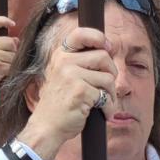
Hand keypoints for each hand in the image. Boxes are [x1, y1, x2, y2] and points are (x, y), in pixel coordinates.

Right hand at [0, 16, 17, 101]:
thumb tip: (17, 40)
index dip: (4, 20)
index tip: (12, 24)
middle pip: (11, 41)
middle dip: (12, 51)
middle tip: (3, 60)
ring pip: (14, 54)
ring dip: (12, 62)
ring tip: (0, 67)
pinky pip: (13, 65)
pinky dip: (11, 70)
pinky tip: (2, 74)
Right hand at [17, 26, 116, 159]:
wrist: (47, 126)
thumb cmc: (60, 103)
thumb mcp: (65, 75)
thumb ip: (81, 62)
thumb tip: (109, 49)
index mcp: (61, 55)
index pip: (81, 33)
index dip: (99, 38)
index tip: (108, 48)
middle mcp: (65, 62)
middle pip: (104, 57)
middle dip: (112, 73)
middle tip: (107, 88)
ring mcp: (72, 76)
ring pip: (109, 77)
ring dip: (111, 94)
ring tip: (104, 103)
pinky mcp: (81, 91)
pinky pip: (106, 96)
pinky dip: (109, 107)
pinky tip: (103, 113)